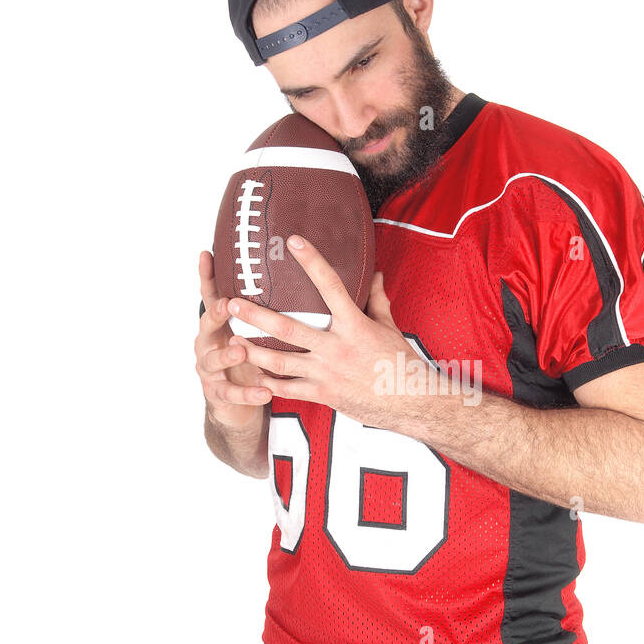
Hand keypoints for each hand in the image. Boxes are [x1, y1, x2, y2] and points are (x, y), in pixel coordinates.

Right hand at [194, 250, 281, 426]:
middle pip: (207, 324)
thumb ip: (262, 311)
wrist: (235, 404)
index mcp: (217, 325)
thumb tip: (288, 277)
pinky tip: (264, 392)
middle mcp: (207, 343)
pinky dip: (248, 393)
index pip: (211, 296)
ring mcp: (209, 369)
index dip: (207, 276)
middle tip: (228, 304)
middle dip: (216, 314)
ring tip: (240, 351)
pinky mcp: (216, 394)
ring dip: (226, 354)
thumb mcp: (252, 334)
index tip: (207, 254)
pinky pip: (231, 393)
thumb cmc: (248, 360)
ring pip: (213, 360)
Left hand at [225, 236, 423, 427]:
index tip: (294, 241)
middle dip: (255, 316)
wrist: (412, 402)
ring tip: (230, 340)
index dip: (312, 261)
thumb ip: (376, 299)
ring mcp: (327, 373)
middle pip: (287, 328)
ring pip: (280, 361)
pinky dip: (269, 385)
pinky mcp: (324, 394)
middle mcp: (336, 347)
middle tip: (231, 303)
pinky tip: (252, 378)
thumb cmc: (401, 362)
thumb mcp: (390, 327)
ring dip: (252, 350)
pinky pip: (289, 390)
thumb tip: (374, 274)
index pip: (330, 285)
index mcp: (354, 325)